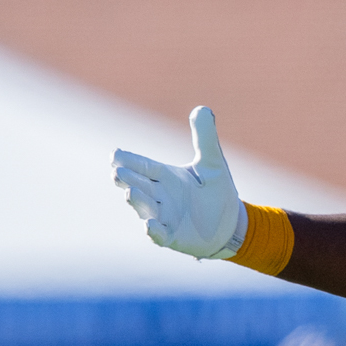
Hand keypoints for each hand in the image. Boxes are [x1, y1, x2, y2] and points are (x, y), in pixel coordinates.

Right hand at [111, 106, 246, 258]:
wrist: (231, 223)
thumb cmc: (216, 191)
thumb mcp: (212, 162)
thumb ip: (205, 138)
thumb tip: (202, 108)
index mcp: (166, 176)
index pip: (145, 166)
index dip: (130, 161)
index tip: (115, 154)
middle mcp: (160, 196)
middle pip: (139, 185)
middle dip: (128, 179)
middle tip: (117, 172)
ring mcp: (164, 217)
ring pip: (145, 208)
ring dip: (137, 201)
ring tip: (130, 192)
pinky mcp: (173, 237)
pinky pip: (159, 235)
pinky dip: (154, 231)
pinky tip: (149, 226)